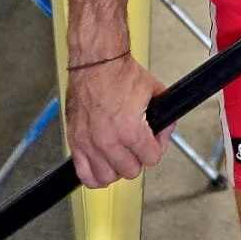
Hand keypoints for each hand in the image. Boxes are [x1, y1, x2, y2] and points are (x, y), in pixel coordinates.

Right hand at [64, 54, 172, 187]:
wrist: (96, 63)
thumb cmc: (120, 73)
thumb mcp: (154, 91)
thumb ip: (163, 114)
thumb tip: (165, 128)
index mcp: (130, 130)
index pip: (152, 158)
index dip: (158, 146)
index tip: (156, 138)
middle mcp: (108, 141)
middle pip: (131, 171)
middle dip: (139, 157)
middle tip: (139, 143)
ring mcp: (89, 143)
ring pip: (108, 177)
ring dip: (118, 167)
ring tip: (122, 153)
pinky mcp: (75, 142)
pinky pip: (84, 174)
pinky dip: (95, 174)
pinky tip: (103, 164)